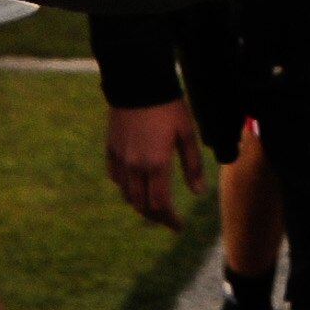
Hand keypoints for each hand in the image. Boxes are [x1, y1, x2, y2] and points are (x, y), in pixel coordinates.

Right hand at [105, 99, 207, 227]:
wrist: (137, 83)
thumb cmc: (168, 107)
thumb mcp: (187, 133)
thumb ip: (192, 165)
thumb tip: (199, 192)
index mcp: (156, 164)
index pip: (160, 205)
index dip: (170, 220)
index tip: (179, 226)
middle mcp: (135, 166)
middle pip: (141, 205)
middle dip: (156, 217)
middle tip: (168, 219)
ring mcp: (120, 159)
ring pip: (127, 194)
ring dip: (140, 204)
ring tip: (153, 204)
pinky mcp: (111, 149)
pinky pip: (116, 177)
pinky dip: (126, 187)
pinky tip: (135, 183)